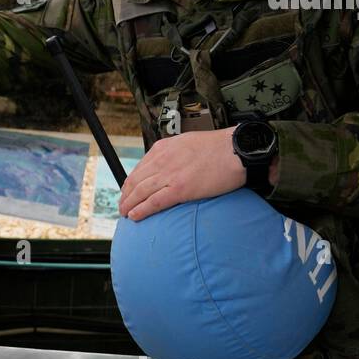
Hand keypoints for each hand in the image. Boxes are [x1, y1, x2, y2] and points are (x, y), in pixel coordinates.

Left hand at [116, 127, 247, 220]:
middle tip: (122, 205)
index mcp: (163, 148)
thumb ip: (175, 153)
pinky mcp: (180, 189)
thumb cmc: (219, 147)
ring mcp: (170, 175)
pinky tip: (134, 216)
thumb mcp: (188, 142)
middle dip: (125, 195)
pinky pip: (154, 202)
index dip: (131, 182)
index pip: (140, 168)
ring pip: (140, 192)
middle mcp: (162, 160)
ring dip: (129, 204)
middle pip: (135, 180)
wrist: (235, 149)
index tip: (128, 190)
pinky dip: (141, 210)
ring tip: (124, 213)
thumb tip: (170, 164)